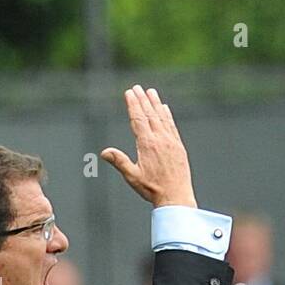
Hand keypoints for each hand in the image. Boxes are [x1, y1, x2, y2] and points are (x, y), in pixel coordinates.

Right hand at [101, 85, 196, 207]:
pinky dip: (167, 116)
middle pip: (149, 114)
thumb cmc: (153, 189)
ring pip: (162, 118)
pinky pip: (172, 126)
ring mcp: (171, 142)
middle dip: (143, 99)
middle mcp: (160, 140)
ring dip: (155, 103)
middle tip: (137, 87)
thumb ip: (120, 162)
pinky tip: (165, 108)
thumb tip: (105, 152)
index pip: (138, 119)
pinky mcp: (179, 147)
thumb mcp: (133, 176)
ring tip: (151, 91)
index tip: (130, 93)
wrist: (177, 198)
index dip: (133, 104)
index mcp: (147, 144)